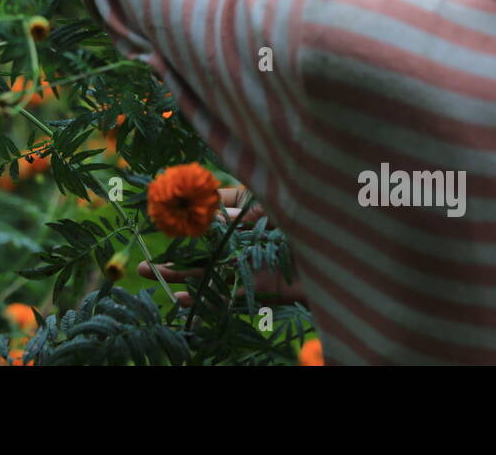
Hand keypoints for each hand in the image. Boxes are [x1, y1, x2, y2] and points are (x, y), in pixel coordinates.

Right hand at [137, 187, 306, 306]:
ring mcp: (254, 263)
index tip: (158, 209)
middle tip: (143, 247)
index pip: (211, 205)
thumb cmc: (313, 207)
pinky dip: (205, 298)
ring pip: (209, 270)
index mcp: (251, 205)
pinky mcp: (265, 288)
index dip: (185, 207)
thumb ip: (243, 205)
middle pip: (203, 242)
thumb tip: (210, 214)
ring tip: (148, 273)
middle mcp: (248, 235)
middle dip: (172, 246)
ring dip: (178, 273)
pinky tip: (180, 299)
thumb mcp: (274, 196)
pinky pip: (230, 295)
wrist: (352, 245)